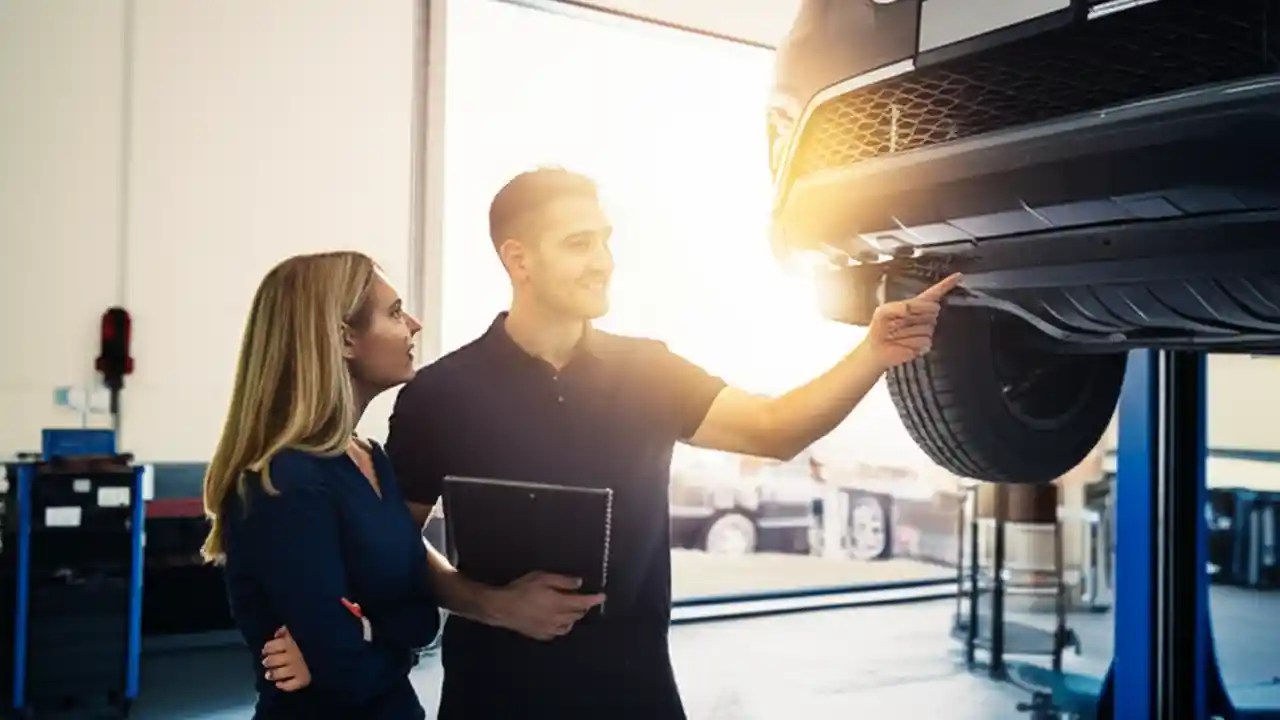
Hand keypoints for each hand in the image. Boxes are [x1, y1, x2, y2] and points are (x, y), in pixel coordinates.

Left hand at [262, 626, 311, 691]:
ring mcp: (298, 669)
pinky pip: (290, 685)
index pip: (272, 646)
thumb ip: (288, 631)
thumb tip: (278, 632)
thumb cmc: (311, 642)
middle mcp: (293, 656)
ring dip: (273, 674)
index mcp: (291, 643)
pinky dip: (284, 685)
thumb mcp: (299, 633)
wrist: (331, 654)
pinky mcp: (303, 680)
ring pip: (279, 673)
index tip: (265, 650)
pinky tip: (279, 683)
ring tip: (269, 674)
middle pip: (273, 660)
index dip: (267, 648)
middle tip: (266, 662)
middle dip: (268, 661)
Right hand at [484, 571, 605, 641]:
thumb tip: (579, 583)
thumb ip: (563, 581)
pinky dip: (562, 626)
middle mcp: (558, 619)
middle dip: (583, 607)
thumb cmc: (521, 589)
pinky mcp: (541, 635)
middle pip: (577, 615)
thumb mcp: (542, 578)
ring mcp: (549, 629)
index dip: (594, 599)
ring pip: (569, 626)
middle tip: (582, 599)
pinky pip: (558, 632)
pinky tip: (558, 620)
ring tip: (571, 609)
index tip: (602, 596)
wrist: (501, 608)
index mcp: (559, 604)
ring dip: (573, 617)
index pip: (583, 603)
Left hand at [865, 273, 962, 368]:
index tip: (958, 276)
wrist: (877, 349)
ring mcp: (926, 331)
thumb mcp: (882, 312)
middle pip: (932, 310)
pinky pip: (923, 341)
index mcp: (915, 305)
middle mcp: (924, 317)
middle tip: (896, 322)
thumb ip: (897, 307)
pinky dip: (910, 342)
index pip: (934, 293)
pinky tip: (901, 342)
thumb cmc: (879, 329)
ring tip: (897, 334)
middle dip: (914, 315)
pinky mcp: (925, 345)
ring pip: (927, 327)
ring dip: (908, 331)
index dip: (946, 284)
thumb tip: (910, 309)